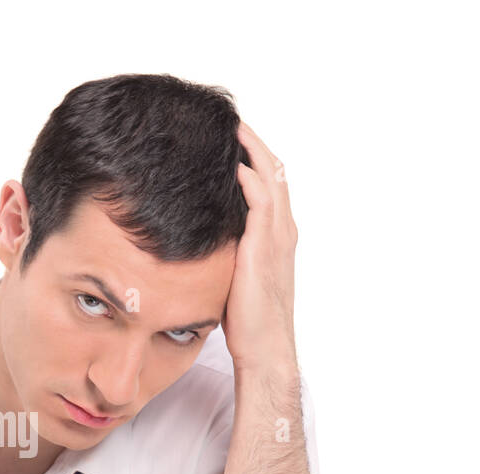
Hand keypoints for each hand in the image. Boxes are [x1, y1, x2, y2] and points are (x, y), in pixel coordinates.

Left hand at [223, 120, 298, 373]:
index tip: (234, 136)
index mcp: (278, 235)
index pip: (271, 183)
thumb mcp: (234, 272)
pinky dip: (252, 182)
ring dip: (254, 152)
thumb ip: (226, 247)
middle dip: (255, 144)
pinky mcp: (263, 251)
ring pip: (272, 181)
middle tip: (232, 120)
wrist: (264, 348)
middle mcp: (283, 231)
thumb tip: (196, 231)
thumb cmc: (247, 319)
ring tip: (234, 129)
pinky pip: (262, 206)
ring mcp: (277, 239)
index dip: (255, 156)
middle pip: (275, 172)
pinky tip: (236, 165)